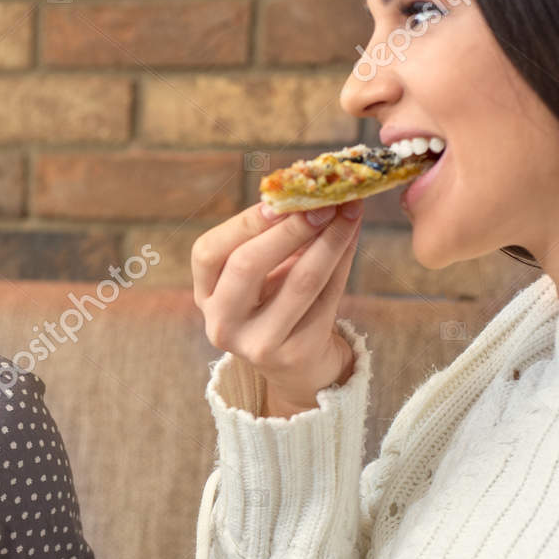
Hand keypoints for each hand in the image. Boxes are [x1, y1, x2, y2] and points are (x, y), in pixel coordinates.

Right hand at [191, 199, 361, 415]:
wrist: (300, 366)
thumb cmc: (277, 304)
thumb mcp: (263, 273)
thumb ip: (273, 237)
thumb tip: (308, 191)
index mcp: (205, 296)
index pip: (208, 252)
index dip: (245, 222)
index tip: (282, 197)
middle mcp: (222, 323)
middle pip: (247, 265)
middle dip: (290, 227)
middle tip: (324, 201)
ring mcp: (257, 344)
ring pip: (298, 281)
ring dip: (329, 239)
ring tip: (350, 211)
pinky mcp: (296, 354)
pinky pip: (327, 297)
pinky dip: (343, 261)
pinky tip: (352, 237)